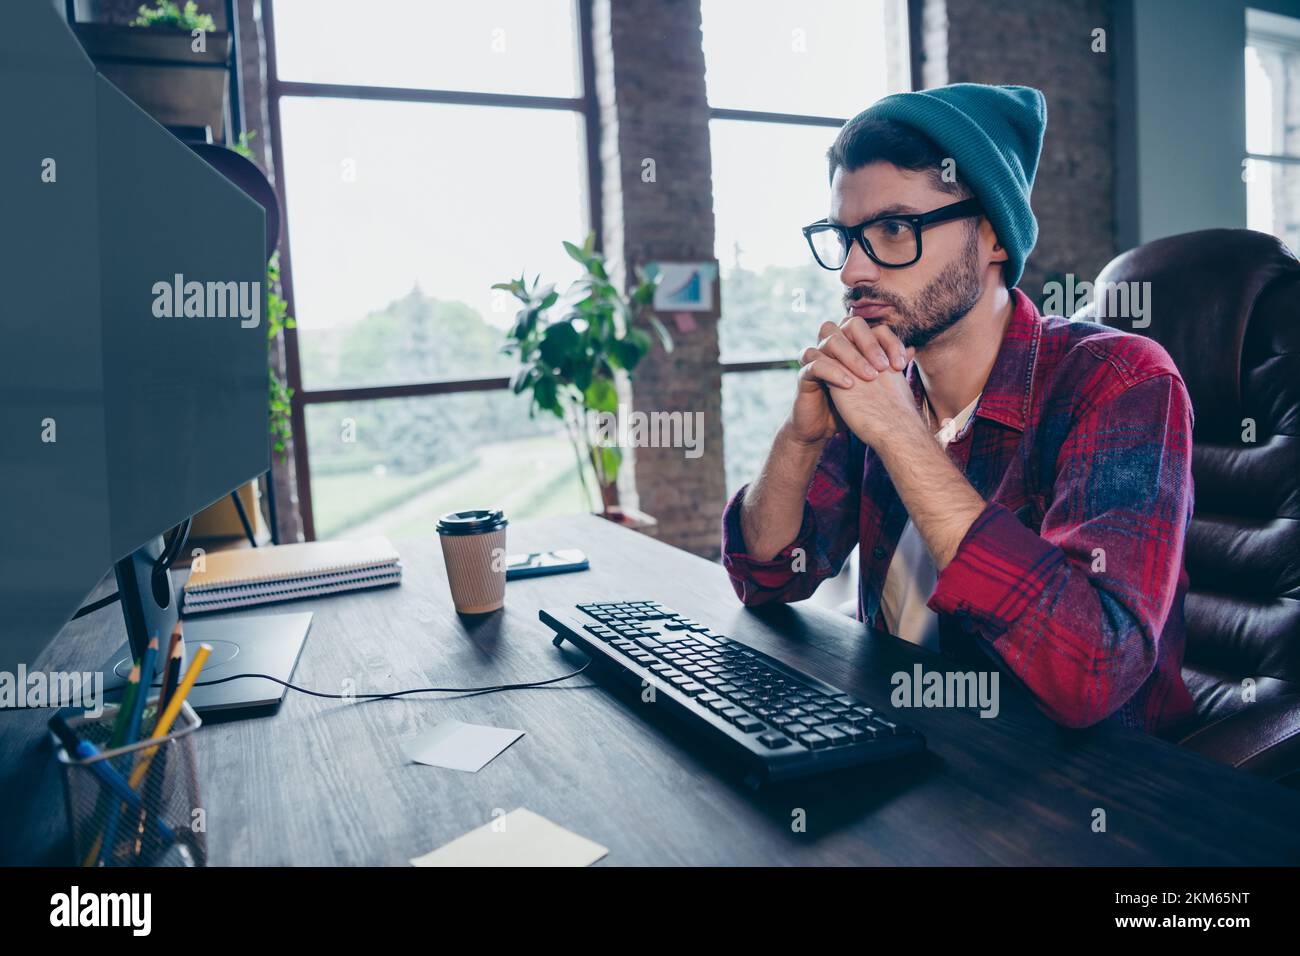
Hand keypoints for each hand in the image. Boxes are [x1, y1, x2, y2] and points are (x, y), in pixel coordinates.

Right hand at [790, 316, 914, 445]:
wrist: (824, 428)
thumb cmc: (850, 406)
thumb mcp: (874, 387)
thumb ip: (889, 367)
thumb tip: (912, 350)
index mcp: (850, 344)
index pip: (871, 327)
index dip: (888, 341)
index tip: (902, 364)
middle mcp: (832, 345)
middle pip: (850, 324)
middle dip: (869, 342)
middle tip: (884, 366)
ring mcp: (816, 357)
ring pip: (831, 339)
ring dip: (853, 356)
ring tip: (869, 376)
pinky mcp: (804, 375)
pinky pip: (815, 363)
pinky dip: (833, 371)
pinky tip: (849, 384)